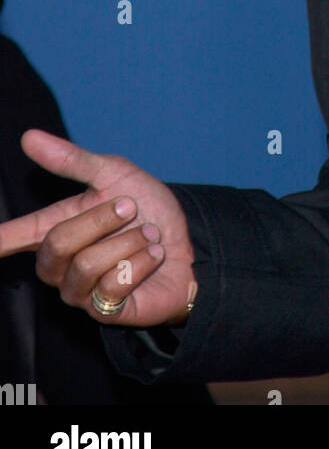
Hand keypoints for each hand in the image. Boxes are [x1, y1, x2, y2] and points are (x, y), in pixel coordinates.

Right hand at [0, 129, 197, 326]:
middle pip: (58, 243)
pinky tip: (153, 258)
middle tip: (131, 207)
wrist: (191, 241)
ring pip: (86, 265)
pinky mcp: (106, 311)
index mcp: (57, 228)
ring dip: (126, 242)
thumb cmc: (148, 209)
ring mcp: (81, 291)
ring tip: (148, 235)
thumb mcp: (114, 175)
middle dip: (100, 219)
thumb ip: (72, 161)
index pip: (15, 236)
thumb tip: (28, 138)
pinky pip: (113, 286)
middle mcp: (61, 265)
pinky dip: (141, 263)